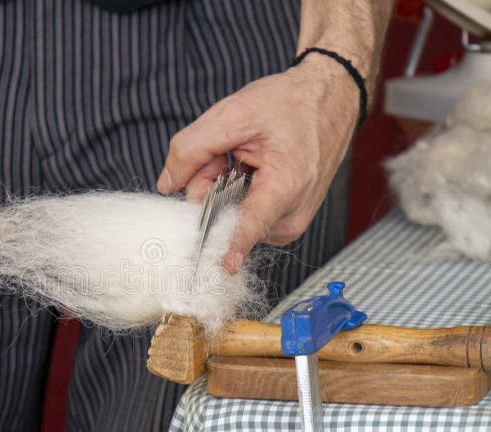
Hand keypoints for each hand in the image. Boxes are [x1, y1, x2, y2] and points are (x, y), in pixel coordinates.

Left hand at [157, 54, 358, 272]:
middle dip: (212, 188)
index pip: (250, 227)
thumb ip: (191, 149)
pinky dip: (237, 191)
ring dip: (224, 187)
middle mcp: (291, 213)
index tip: (220, 268)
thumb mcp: (232, 114)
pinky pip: (244, 215)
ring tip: (243, 157)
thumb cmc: (289, 104)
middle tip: (226, 156)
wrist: (328, 100)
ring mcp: (289, 221)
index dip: (229, 246)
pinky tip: (250, 167)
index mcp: (285, 186)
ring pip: (231, 217)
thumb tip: (167, 184)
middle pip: (226, 218)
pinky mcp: (284, 221)